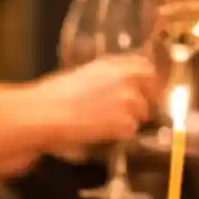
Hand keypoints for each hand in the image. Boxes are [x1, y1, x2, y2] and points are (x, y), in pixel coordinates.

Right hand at [30, 54, 156, 145]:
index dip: (146, 78)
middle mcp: (126, 78)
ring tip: (107, 123)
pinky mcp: (127, 123)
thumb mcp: (81, 75)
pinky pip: (131, 130)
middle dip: (146, 98)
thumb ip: (104, 77)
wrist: (47, 113)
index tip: (143, 87)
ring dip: (130, 118)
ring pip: (142, 112)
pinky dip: (120, 134)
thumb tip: (114, 85)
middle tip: (134, 110)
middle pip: (152, 87)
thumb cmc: (52, 94)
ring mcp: (129, 101)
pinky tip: (102, 133)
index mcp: (112, 63)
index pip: (145, 66)